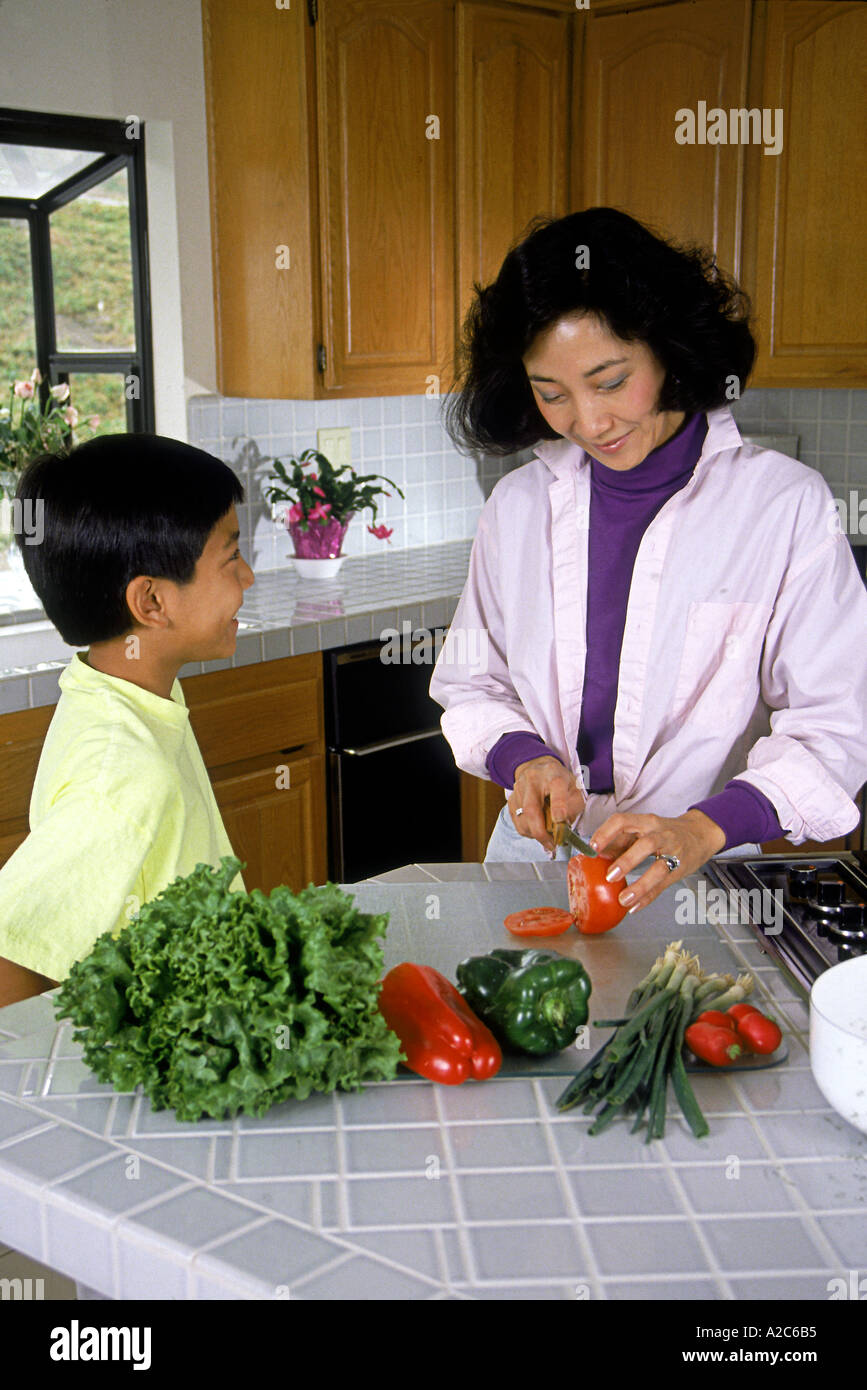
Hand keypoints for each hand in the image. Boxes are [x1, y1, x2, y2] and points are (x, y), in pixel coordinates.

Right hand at [508, 755, 584, 853]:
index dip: (558, 806)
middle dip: (541, 831)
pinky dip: (527, 831)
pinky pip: (517, 821)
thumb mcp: (575, 789)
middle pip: (532, 808)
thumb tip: (563, 828)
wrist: (538, 768)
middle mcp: (534, 779)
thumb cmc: (559, 781)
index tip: (561, 821)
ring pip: (522, 818)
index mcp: (554, 775)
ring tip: (546, 836)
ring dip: (534, 833)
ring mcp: (519, 789)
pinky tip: (536, 828)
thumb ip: (573, 808)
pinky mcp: (511, 798)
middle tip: (551, 844)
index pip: (556, 788)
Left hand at [589, 809, 725, 913]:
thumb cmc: (665, 832)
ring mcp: (673, 852)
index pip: (623, 820)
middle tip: (610, 876)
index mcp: (646, 821)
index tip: (593, 847)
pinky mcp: (679, 869)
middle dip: (627, 861)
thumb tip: (597, 855)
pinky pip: (663, 885)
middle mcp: (661, 834)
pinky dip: (648, 897)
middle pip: (646, 844)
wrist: (700, 833)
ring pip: (659, 868)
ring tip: (623, 898)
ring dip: (640, 885)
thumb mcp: (643, 829)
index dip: (606, 833)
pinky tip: (634, 906)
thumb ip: (622, 840)